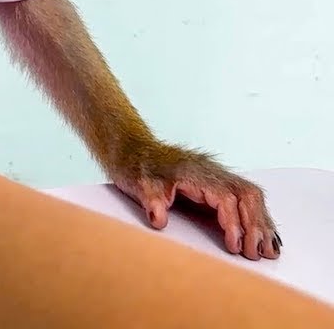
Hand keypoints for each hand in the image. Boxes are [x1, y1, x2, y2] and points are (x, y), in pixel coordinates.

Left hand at [111, 143, 280, 259]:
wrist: (134, 150)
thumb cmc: (138, 168)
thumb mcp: (140, 185)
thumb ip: (151, 202)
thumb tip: (159, 220)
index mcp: (197, 173)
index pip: (226, 198)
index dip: (233, 223)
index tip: (235, 246)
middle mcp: (214, 173)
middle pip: (248, 196)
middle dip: (257, 225)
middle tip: (257, 254)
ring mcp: (218, 177)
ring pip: (251, 198)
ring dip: (263, 224)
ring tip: (270, 251)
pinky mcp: (218, 184)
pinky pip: (246, 200)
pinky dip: (258, 218)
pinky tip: (266, 236)